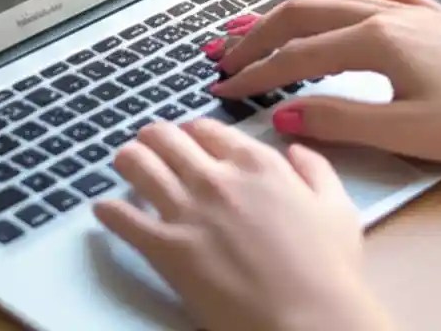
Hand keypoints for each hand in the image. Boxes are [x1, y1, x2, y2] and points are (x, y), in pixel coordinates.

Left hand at [94, 120, 392, 330]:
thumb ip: (316, 169)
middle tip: (150, 145)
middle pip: (165, 137)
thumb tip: (295, 150)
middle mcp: (217, 178)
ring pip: (137, 164)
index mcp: (258, 164)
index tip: (188, 139)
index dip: (193, 131)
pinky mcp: (164, 249)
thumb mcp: (337, 208)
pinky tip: (103, 210)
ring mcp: (187, 211)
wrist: (308, 318)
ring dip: (129, 160)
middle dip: (155, 138)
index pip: (208, 129)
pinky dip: (107, 211)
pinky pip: (121, 218)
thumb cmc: (328, 270)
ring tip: (126, 164)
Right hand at [212, 0, 440, 162]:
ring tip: (254, 23)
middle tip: (223, 54)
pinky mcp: (428, 17)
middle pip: (303, 14)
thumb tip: (287, 114)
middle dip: (257, 34)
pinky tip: (332, 3)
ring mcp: (408, 12)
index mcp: (377, 42)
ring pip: (331, 0)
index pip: (297, 56)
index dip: (256, 73)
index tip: (225, 88)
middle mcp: (387, 17)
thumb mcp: (406, 132)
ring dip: (288, 12)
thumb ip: (341, 121)